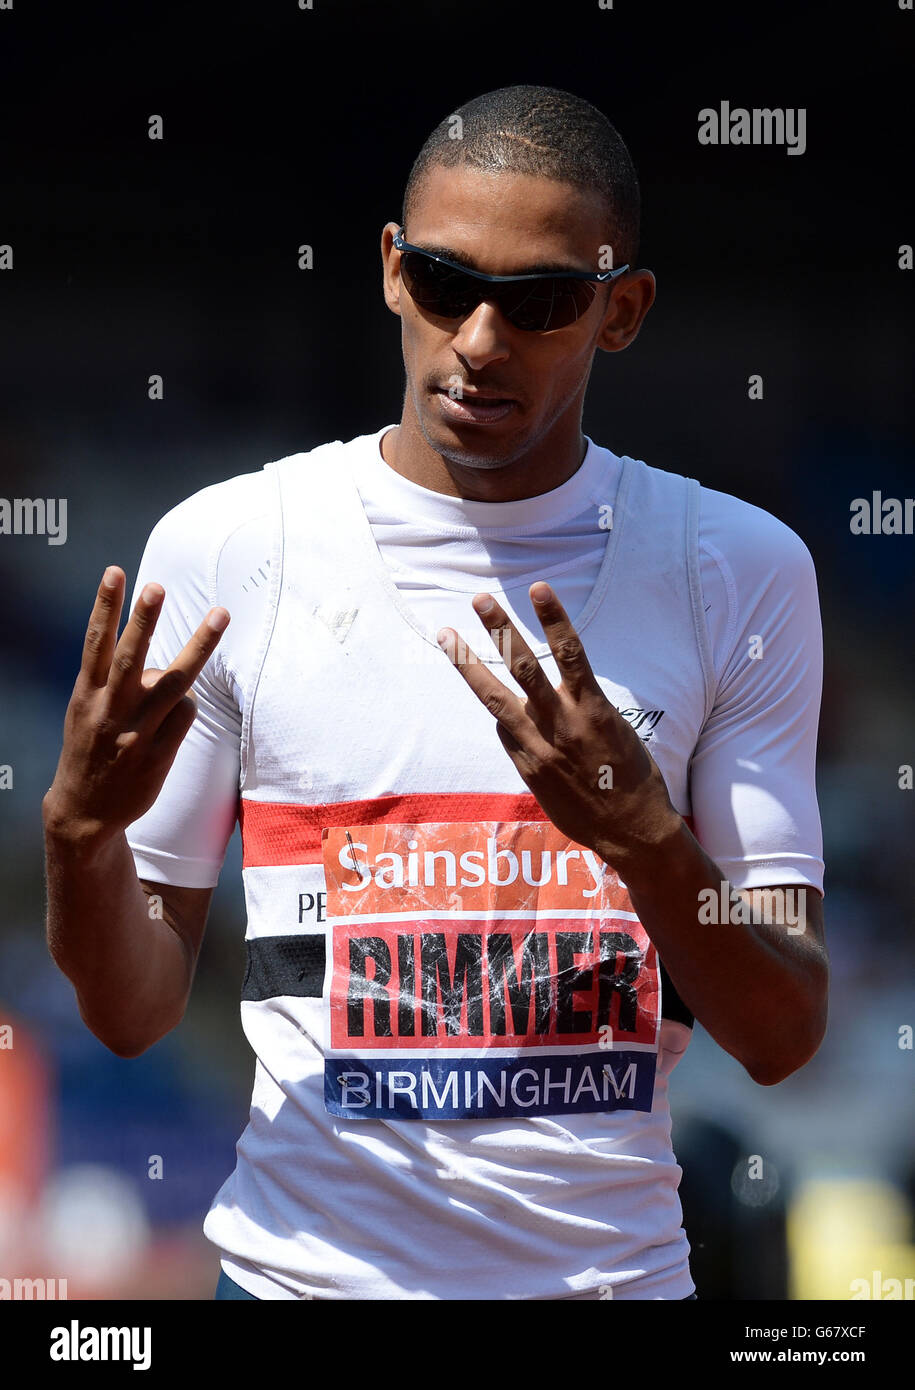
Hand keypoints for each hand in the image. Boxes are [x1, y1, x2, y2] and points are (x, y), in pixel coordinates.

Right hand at [42, 566, 229, 853]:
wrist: (84, 813)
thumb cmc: (90, 750)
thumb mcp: (85, 712)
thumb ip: (113, 683)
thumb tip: (164, 665)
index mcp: (86, 695)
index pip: (96, 641)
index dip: (105, 605)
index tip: (114, 572)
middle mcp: (109, 711)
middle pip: (132, 657)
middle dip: (145, 620)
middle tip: (157, 586)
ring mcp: (135, 734)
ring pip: (175, 682)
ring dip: (200, 645)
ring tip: (220, 614)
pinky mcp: (158, 755)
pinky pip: (185, 714)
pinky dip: (188, 705)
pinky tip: (179, 713)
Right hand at [436, 582, 681, 871]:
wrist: (635, 835)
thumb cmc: (598, 820)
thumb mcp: (556, 803)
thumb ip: (541, 768)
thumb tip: (530, 744)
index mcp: (525, 763)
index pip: (503, 722)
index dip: (504, 708)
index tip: (510, 697)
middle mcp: (535, 740)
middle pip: (491, 693)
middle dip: (466, 660)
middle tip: (445, 631)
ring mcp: (563, 723)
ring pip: (524, 669)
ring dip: (500, 630)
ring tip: (481, 600)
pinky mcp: (592, 708)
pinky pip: (571, 658)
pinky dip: (554, 623)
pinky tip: (541, 594)